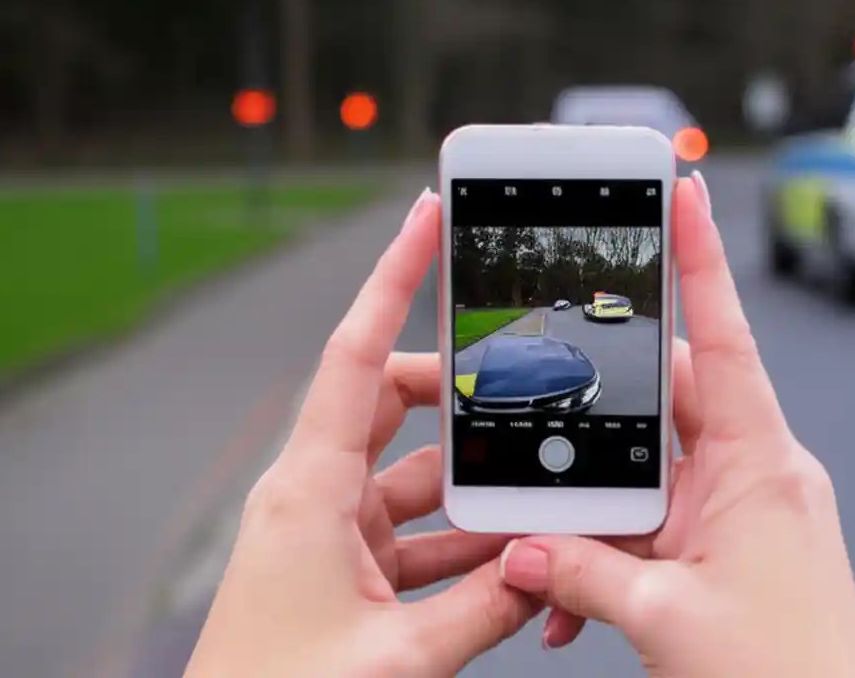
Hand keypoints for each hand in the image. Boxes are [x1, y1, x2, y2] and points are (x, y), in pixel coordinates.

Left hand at [186, 190, 538, 677]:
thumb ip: (485, 609)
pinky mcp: (341, 572)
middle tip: (520, 387)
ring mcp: (328, 534)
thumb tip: (546, 567)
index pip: (356, 356)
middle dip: (462, 397)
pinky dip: (461, 540)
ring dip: (472, 486)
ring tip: (534, 490)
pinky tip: (508, 553)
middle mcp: (314, 498)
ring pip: (415, 477)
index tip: (426, 220)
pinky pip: (415, 533)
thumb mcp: (398, 659)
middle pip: (395, 407)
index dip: (393, 278)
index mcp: (308, 492)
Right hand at [500, 174, 854, 675]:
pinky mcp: (733, 549)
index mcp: (761, 465)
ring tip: (555, 548)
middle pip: (670, 402)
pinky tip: (574, 595)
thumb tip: (520, 550)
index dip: (700, 260)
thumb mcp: (666, 620)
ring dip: (599, 506)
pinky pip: (661, 523)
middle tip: (550, 400)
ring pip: (654, 471)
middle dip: (603, 411)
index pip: (723, 337)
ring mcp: (746, 511)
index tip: (684, 191)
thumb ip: (582, 575)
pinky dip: (614, 551)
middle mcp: (758, 475)